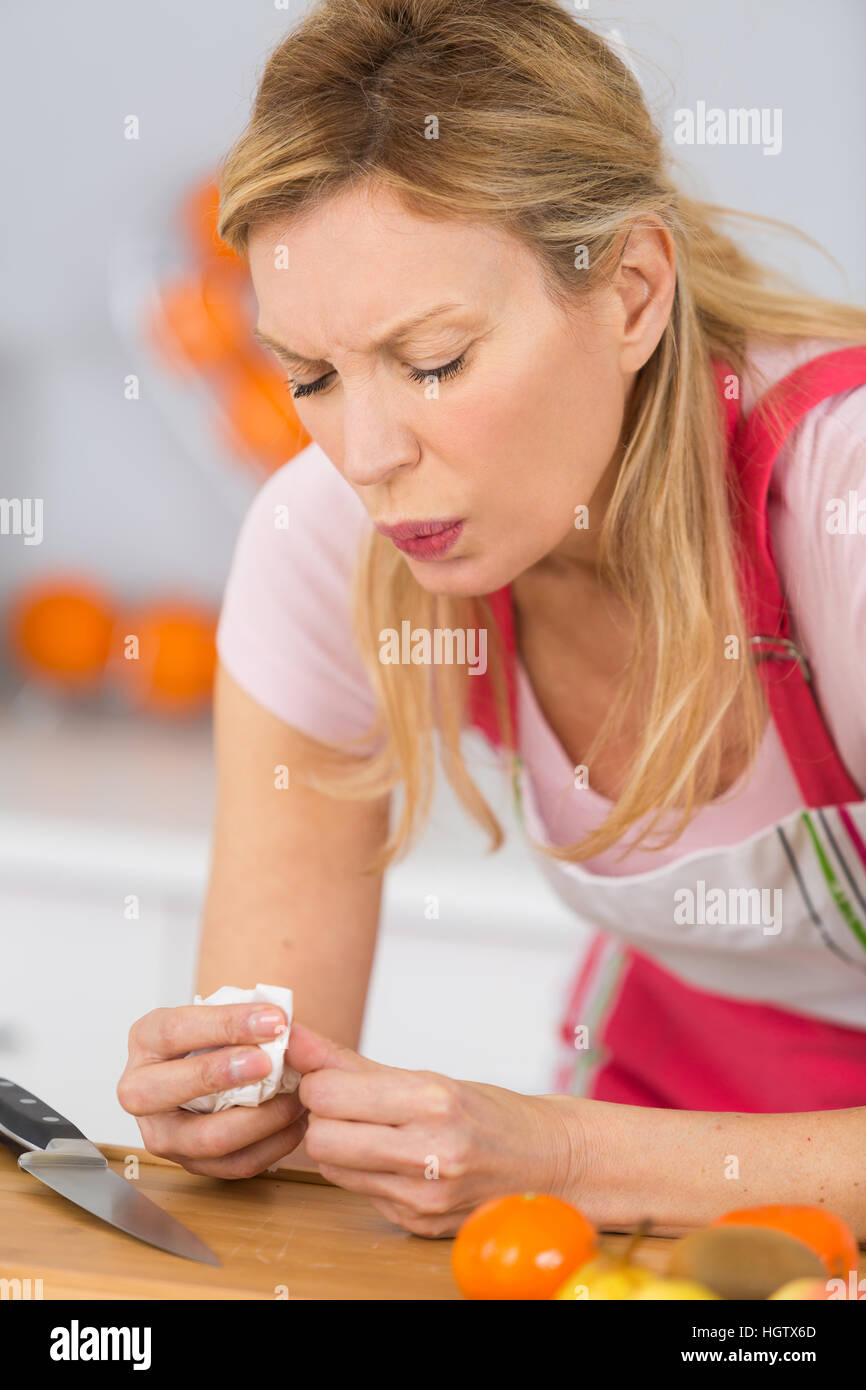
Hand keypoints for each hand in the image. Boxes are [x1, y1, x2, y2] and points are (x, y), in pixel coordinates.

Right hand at [117, 1004, 307, 1177]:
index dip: (227, 1024)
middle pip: (171, 1088)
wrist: (209, 1071)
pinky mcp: (189, 1162)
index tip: (273, 1021)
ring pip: (206, 1138)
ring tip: (295, 1097)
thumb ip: (245, 1017)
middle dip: (223, 1074)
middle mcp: (140, 1089)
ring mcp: (162, 1133)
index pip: (176, 1030)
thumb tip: (284, 1024)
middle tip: (269, 1063)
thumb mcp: (219, 1015)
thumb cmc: (215, 1038)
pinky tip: (295, 1123)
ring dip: (259, 1118)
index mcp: (146, 1039)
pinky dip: (272, 1145)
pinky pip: (233, 1164)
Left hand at [289, 1022, 579, 1236]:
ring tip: (371, 1131)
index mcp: (434, 1103)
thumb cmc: (489, 1114)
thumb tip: (296, 1039)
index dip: (318, 1082)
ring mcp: (424, 1198)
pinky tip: (394, 1160)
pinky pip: (361, 1193)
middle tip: (343, 1105)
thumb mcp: (428, 1077)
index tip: (329, 1076)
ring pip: (333, 1169)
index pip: (328, 1094)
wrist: (549, 1163)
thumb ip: (351, 1063)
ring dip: (340, 1147)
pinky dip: (366, 1173)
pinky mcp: (418, 1225)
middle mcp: (431, 1154)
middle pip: (320, 1139)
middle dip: (321, 1118)